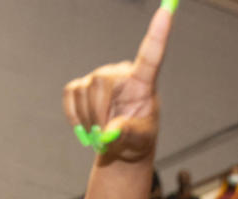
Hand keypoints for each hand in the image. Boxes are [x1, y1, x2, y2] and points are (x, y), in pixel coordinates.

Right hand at [61, 3, 171, 162]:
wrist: (120, 145)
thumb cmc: (137, 139)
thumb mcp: (140, 141)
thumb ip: (128, 133)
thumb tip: (112, 130)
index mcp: (144, 83)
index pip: (151, 55)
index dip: (159, 33)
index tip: (167, 10)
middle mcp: (122, 73)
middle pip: (101, 82)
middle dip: (98, 114)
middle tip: (103, 138)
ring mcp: (100, 77)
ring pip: (84, 91)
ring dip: (88, 120)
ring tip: (100, 133)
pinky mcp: (81, 85)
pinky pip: (70, 95)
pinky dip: (74, 116)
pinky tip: (86, 126)